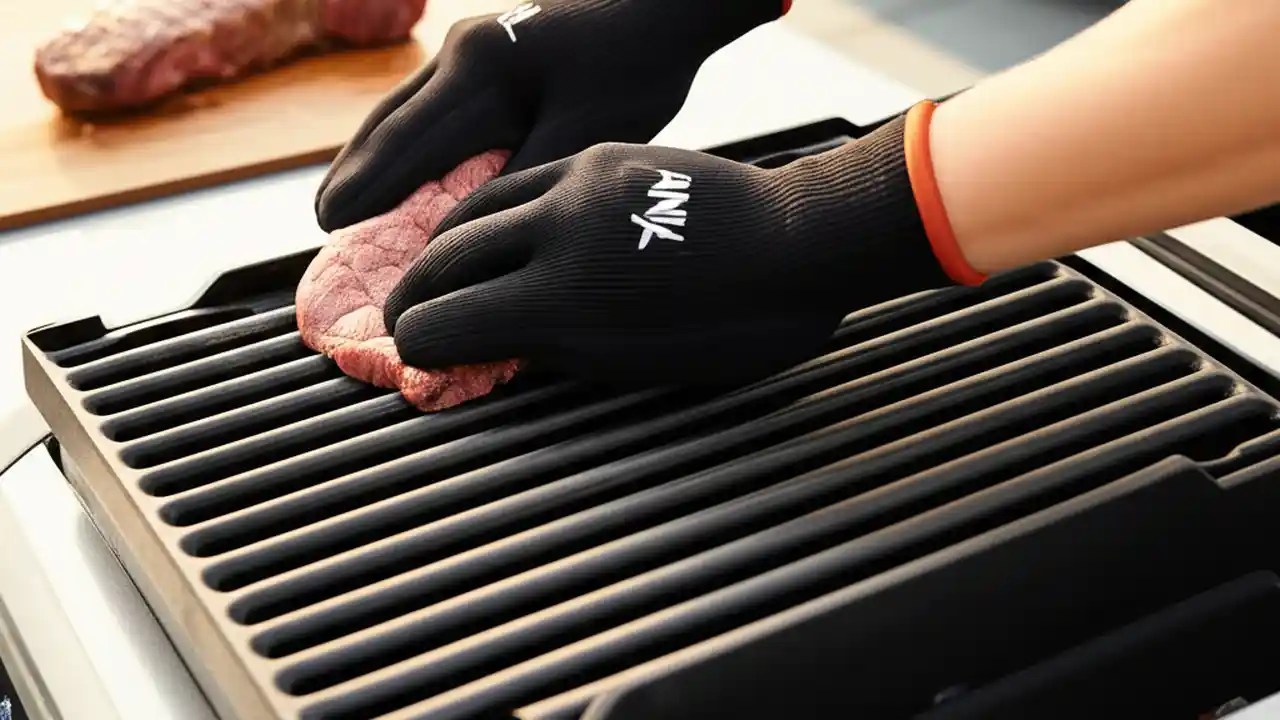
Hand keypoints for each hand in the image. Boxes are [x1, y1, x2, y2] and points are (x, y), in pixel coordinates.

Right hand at [315, 0, 786, 231]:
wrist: (661, 7)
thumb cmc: (634, 71)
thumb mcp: (582, 134)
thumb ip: (518, 180)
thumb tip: (456, 232)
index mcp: (481, 71)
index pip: (407, 141)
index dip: (367, 188)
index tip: (331, 227)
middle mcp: (462, 51)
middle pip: (390, 121)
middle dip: (355, 173)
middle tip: (323, 222)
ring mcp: (471, 42)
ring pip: (403, 106)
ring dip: (373, 153)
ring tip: (348, 196)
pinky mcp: (487, 46)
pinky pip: (427, 99)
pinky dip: (406, 136)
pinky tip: (404, 161)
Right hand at [383, 117, 956, 386]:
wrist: (802, 244)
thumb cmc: (733, 326)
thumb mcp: (636, 363)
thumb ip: (551, 349)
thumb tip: (493, 345)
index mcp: (559, 294)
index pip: (447, 318)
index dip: (418, 343)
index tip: (411, 352)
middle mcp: (553, 226)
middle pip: (446, 254)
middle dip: (413, 291)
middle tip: (400, 315)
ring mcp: (577, 179)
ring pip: (477, 205)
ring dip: (442, 242)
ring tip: (430, 267)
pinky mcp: (604, 155)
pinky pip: (524, 177)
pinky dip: (494, 209)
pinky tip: (492, 223)